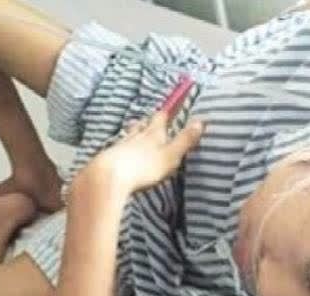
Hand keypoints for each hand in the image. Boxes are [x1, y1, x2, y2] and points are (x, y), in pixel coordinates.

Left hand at [78, 111, 203, 199]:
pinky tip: (120, 149)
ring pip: (129, 133)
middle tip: (153, 116)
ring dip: (134, 129)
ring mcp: (120, 145)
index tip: (172, 104)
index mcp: (153, 134)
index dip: (167, 111)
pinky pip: (117, 147)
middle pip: (143, 124)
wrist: (109, 177)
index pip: (161, 118)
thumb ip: (185, 140)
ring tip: (136, 126)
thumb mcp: (171, 155)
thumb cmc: (143, 167)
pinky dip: (122, 145)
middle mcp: (135, 136)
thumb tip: (200, 121)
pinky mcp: (108, 157)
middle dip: (149, 120)